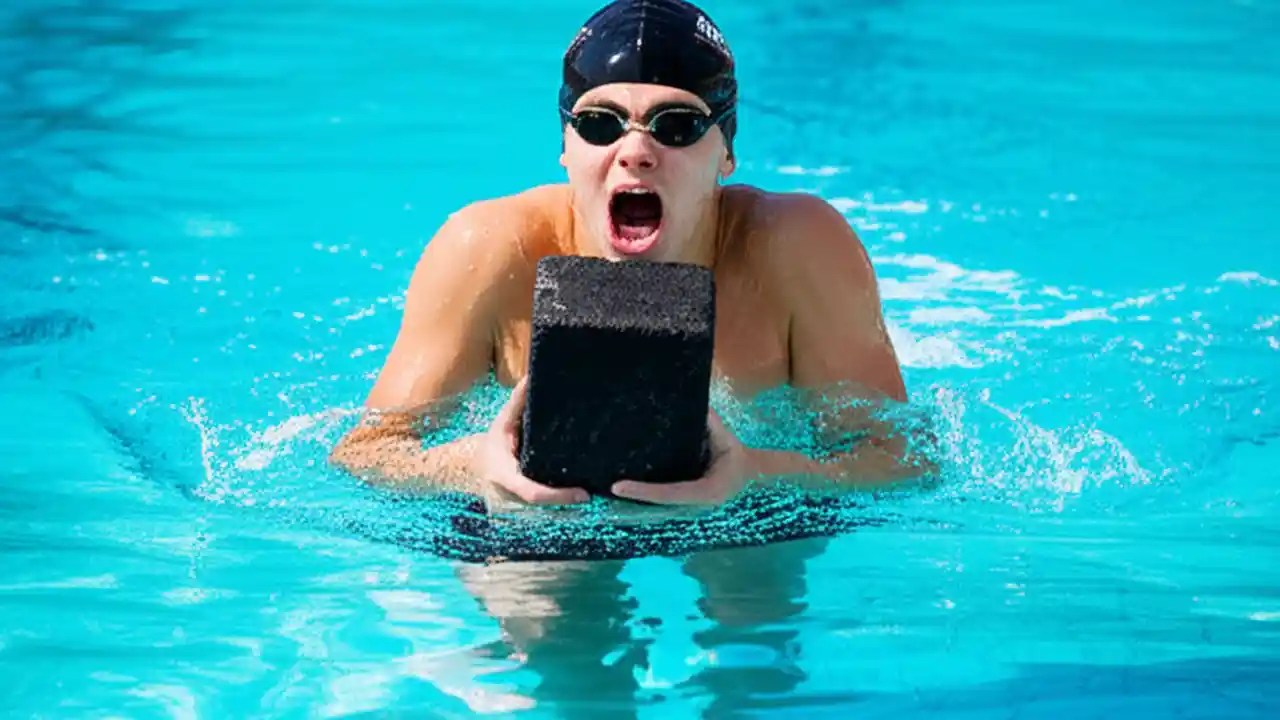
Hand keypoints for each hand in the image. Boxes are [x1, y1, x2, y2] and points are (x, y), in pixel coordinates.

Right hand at [475, 376, 589, 506]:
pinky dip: (568, 498)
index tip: (583, 494)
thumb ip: (515, 403)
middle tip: (600, 492)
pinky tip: (590, 490)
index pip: (534, 493)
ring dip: (573, 503)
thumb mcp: (501, 422)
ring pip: (550, 507)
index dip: (558, 496)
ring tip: (601, 492)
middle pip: (547, 504)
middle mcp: (518, 493)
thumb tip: (531, 377)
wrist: (476, 463)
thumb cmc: (494, 441)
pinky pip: (551, 501)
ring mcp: (526, 500)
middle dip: (571, 501)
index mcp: (507, 476)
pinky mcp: (533, 498)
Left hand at [611, 409, 751, 505]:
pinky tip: (623, 487)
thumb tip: (692, 403)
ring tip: (607, 491)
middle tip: (607, 490)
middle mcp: (694, 504)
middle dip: (633, 498)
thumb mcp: (727, 438)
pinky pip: (661, 499)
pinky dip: (643, 494)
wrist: (747, 472)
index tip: (619, 487)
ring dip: (635, 500)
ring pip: (657, 507)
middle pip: (658, 506)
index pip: (670, 493)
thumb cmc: (735, 454)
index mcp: (707, 491)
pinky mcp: (683, 501)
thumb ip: (711, 422)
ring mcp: (688, 505)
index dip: (644, 491)